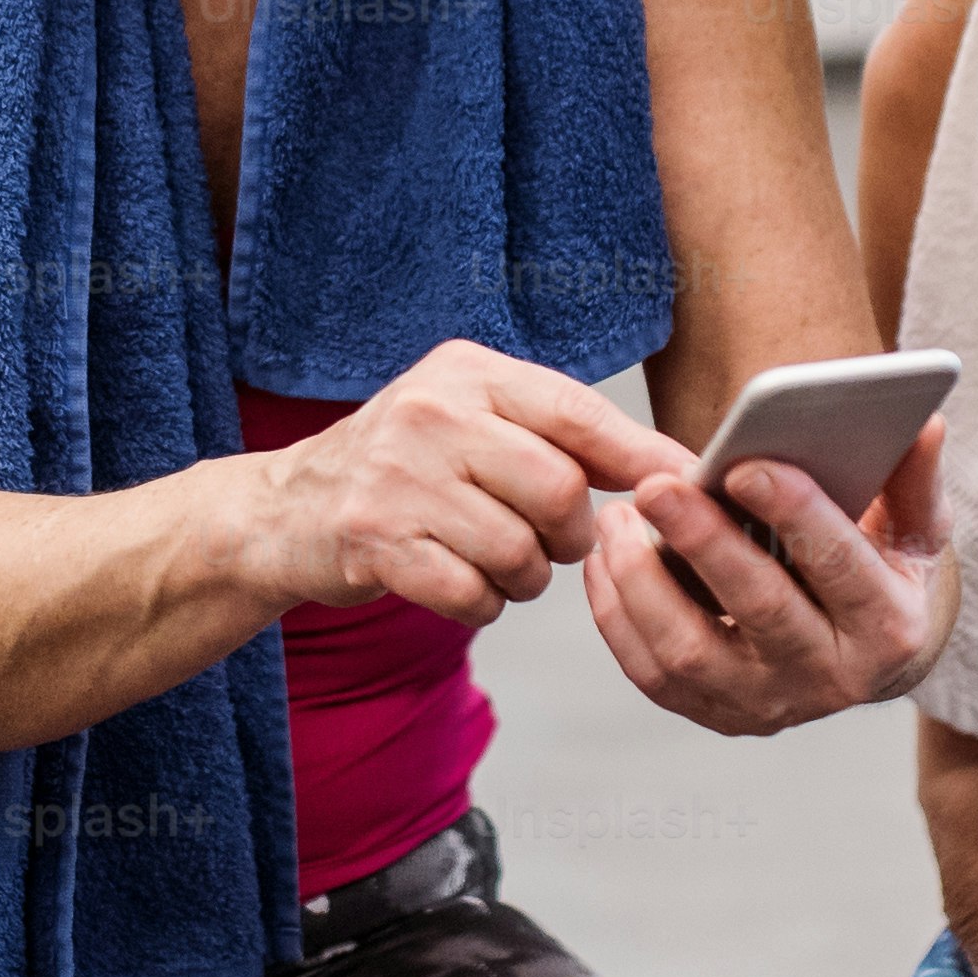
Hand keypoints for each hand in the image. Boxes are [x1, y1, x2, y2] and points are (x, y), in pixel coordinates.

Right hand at [247, 340, 679, 629]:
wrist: (288, 507)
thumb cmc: (409, 464)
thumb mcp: (473, 415)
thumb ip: (560, 431)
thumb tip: (672, 467)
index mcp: (468, 372)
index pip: (577, 413)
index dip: (643, 456)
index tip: (689, 486)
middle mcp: (432, 414)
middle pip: (559, 491)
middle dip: (569, 534)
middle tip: (550, 540)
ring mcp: (399, 478)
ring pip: (519, 551)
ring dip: (524, 577)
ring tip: (498, 562)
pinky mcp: (375, 543)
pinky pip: (472, 594)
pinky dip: (481, 604)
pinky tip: (460, 582)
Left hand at [578, 412, 956, 737]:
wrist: (860, 658)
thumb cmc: (882, 574)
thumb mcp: (915, 531)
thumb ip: (913, 478)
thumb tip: (924, 421)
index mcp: (889, 627)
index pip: (842, 567)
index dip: (796, 514)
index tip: (747, 464)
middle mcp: (830, 678)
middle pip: (760, 610)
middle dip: (704, 542)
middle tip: (655, 485)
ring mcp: (766, 704)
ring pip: (689, 652)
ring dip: (642, 581)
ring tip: (616, 516)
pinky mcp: (714, 713)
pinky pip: (650, 674)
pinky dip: (617, 616)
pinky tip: (604, 559)